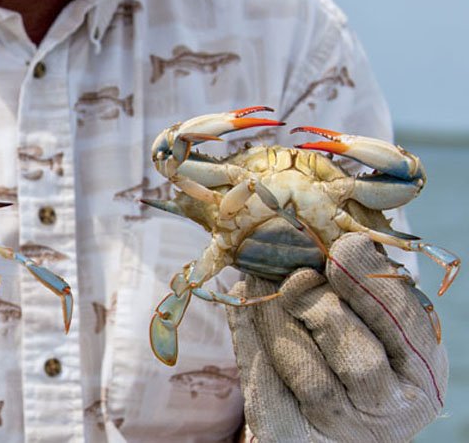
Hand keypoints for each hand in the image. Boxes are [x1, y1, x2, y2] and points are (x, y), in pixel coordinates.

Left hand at [226, 233, 446, 441]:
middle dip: (322, 307)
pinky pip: (265, 388)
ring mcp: (341, 431)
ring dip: (277, 319)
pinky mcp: (290, 437)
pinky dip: (250, 338)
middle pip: (358, 357)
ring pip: (306, 373)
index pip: (405, 329)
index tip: (344, 247)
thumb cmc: (356, 353)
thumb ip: (364, 290)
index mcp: (422, 376)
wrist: (328, 421)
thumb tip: (334, 240)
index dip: (371, 285)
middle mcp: (389, 412)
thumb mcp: (377, 325)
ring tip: (260, 278)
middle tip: (296, 276)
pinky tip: (241, 303)